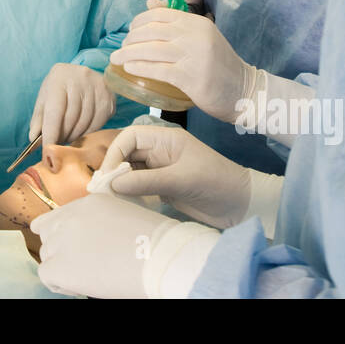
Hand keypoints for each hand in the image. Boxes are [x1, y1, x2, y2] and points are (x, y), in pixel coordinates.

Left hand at [29, 62, 114, 147]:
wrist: (81, 73)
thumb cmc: (59, 87)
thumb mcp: (45, 97)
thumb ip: (39, 118)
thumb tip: (34, 139)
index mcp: (59, 77)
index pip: (55, 111)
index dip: (51, 133)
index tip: (47, 148)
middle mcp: (80, 78)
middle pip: (71, 119)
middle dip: (62, 136)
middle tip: (58, 143)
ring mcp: (97, 87)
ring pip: (85, 123)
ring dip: (75, 136)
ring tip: (68, 136)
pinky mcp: (109, 96)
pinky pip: (98, 123)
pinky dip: (88, 132)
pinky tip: (81, 131)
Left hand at [32, 193, 179, 297]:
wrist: (161, 258)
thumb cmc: (155, 243)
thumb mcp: (125, 218)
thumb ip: (100, 222)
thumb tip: (88, 242)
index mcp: (89, 203)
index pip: (56, 217)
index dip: (64, 235)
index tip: (76, 248)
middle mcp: (71, 217)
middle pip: (47, 234)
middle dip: (60, 248)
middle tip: (83, 263)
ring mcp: (62, 240)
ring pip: (47, 255)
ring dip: (61, 266)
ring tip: (87, 276)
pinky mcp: (60, 266)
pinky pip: (47, 276)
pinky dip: (60, 284)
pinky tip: (80, 286)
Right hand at [101, 124, 250, 228]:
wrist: (241, 205)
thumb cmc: (217, 183)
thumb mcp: (182, 180)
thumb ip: (147, 181)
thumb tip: (113, 184)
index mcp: (166, 139)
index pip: (130, 137)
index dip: (115, 153)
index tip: (108, 176)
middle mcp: (161, 151)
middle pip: (127, 153)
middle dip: (113, 169)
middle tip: (103, 191)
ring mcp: (161, 169)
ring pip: (130, 171)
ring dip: (119, 182)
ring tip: (109, 199)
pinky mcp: (163, 187)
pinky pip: (138, 186)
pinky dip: (129, 193)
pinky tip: (123, 203)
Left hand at [110, 7, 252, 121]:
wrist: (244, 91)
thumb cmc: (220, 65)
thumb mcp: (202, 37)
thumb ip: (177, 21)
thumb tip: (150, 1)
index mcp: (197, 23)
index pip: (161, 14)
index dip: (140, 20)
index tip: (130, 31)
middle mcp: (195, 36)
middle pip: (153, 31)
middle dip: (131, 38)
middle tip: (121, 47)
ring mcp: (194, 56)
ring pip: (152, 50)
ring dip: (129, 53)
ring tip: (116, 59)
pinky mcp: (191, 78)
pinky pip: (159, 70)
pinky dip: (140, 68)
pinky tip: (129, 68)